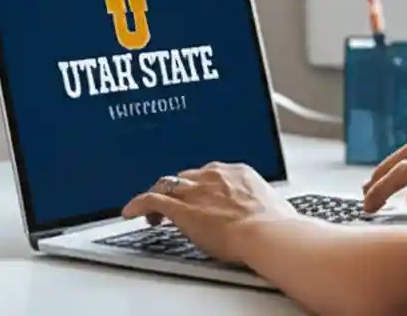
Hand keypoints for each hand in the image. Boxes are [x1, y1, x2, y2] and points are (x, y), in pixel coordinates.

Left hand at [122, 162, 301, 264]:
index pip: (210, 173)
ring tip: (153, 211)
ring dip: (159, 196)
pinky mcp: (180, 208)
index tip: (200, 196)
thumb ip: (259, 206)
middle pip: (187, 177)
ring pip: (167, 185)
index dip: (201, 186)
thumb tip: (267, 216)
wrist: (267, 234)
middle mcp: (214, 175)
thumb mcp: (271, 207)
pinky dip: (138, 204)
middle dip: (180, 190)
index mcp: (238, 172)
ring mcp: (196, 190)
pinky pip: (151, 200)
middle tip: (177, 205)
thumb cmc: (276, 226)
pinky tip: (130, 211)